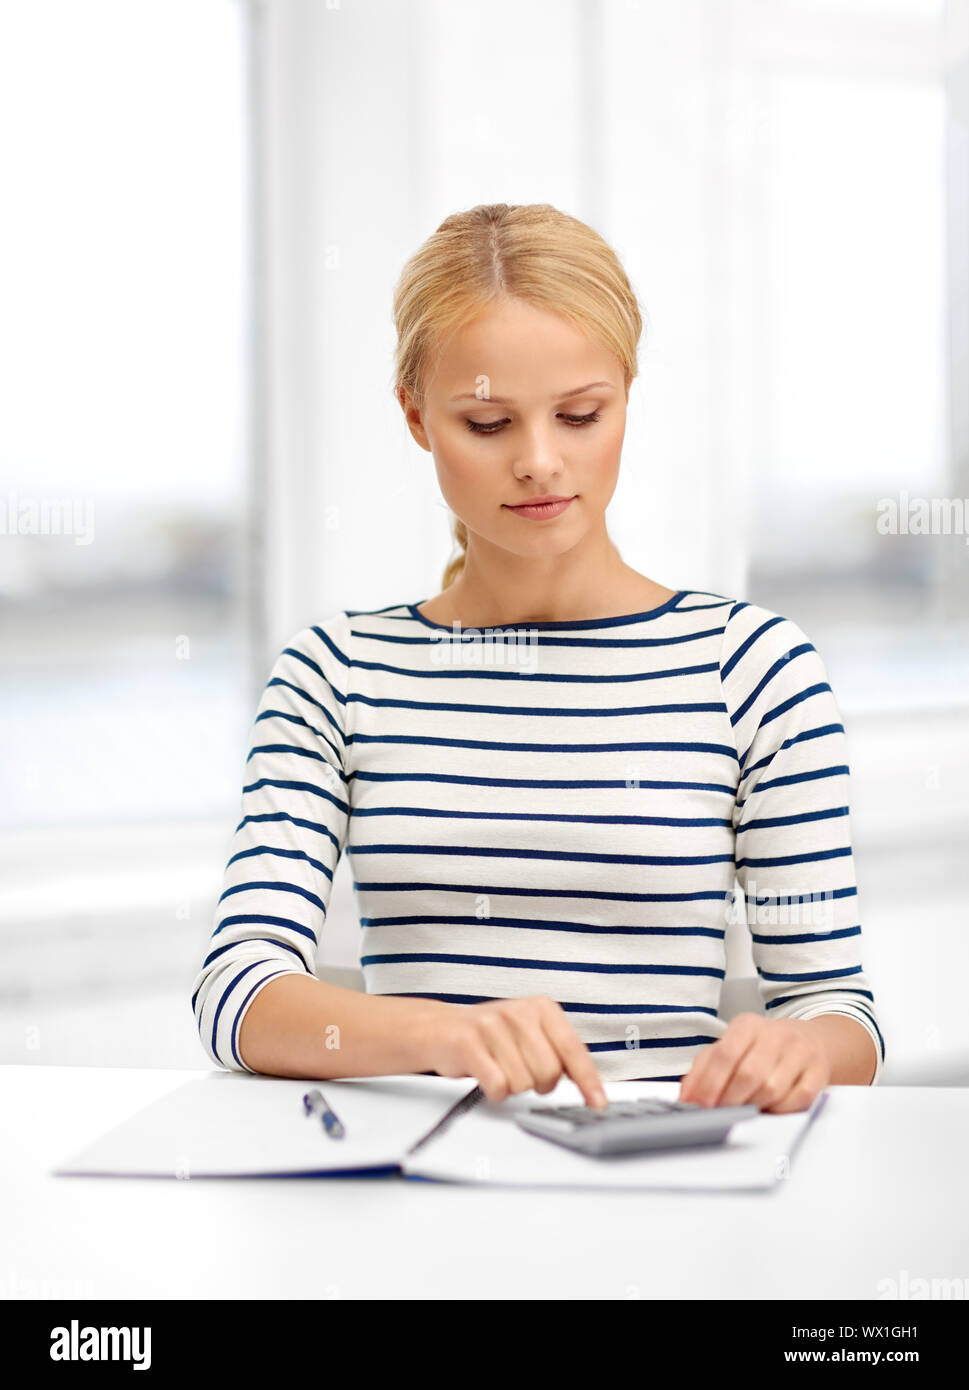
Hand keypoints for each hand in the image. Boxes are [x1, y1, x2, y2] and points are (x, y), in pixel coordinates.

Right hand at [422, 996, 607, 1107]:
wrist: (439, 1028)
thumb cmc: (491, 1035)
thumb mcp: (530, 1033)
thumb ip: (558, 1052)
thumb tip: (589, 1084)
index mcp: (542, 1008)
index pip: (574, 1050)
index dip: (588, 1081)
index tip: (597, 1104)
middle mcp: (520, 1012)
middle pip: (550, 1072)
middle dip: (539, 1084)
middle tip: (524, 1074)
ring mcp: (493, 1026)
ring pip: (523, 1083)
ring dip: (513, 1086)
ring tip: (501, 1069)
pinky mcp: (469, 1043)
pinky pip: (498, 1086)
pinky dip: (495, 1091)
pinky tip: (487, 1077)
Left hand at [677, 1013, 830, 1112]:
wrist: (809, 1041)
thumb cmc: (761, 1049)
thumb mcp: (730, 1048)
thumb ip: (704, 1068)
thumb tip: (687, 1095)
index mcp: (748, 1024)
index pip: (724, 1055)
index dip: (708, 1084)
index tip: (697, 1105)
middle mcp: (776, 1034)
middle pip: (748, 1075)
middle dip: (729, 1100)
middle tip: (719, 1114)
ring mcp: (800, 1052)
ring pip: (772, 1089)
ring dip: (753, 1106)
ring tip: (744, 1110)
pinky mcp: (819, 1072)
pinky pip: (797, 1100)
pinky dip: (780, 1110)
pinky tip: (770, 1108)